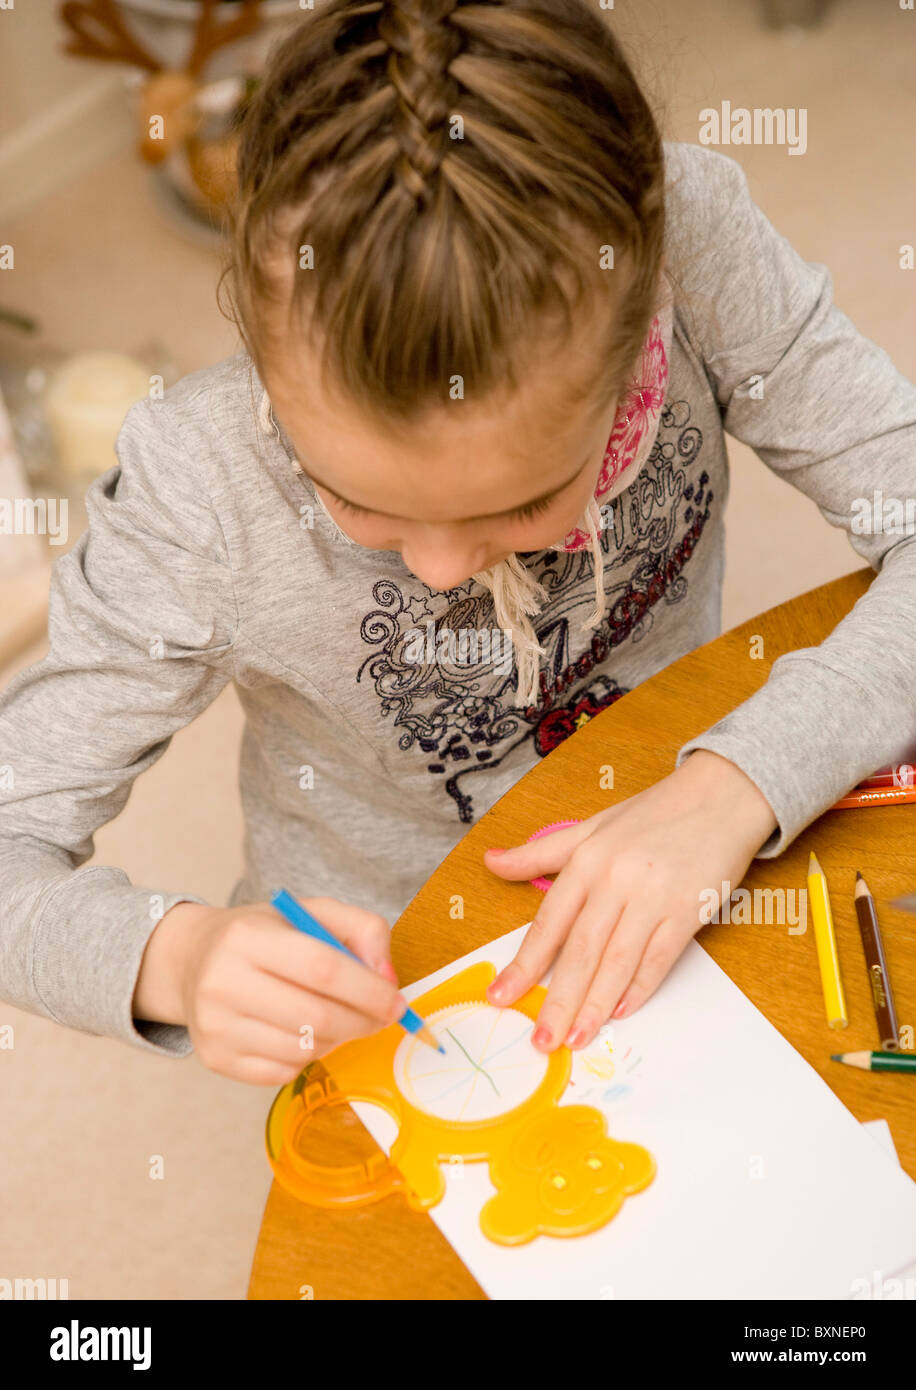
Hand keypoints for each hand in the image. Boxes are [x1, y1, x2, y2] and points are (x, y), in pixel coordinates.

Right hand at [133, 897, 405, 1085]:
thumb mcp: (310, 912)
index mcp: (247, 936)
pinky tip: (305, 1033)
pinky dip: (309, 1056)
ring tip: (340, 1019)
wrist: (193, 960)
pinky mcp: (215, 1058)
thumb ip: (362, 930)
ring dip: (338, 1039)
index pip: (322, 968)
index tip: (396, 1001)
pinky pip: (283, 1072)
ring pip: (303, 1049)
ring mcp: (215, 1026)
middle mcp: (223, 981)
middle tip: (382, 1017)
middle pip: (316, 1017)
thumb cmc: (263, 935)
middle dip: (363, 1022)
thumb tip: (388, 978)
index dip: (369, 990)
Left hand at [482, 750, 777, 1051]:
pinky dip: (639, 988)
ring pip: (617, 961)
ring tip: (575, 1038)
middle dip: (557, 1001)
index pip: (548, 923)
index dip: (523, 965)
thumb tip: (491, 862)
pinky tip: (620, 1012)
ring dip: (594, 1005)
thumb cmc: (654, 813)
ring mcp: (653, 897)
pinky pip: (658, 958)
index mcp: (587, 861)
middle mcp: (616, 880)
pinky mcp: (688, 911)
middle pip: (580, 951)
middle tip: (540, 1040)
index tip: (501, 997)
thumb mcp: (591, 827)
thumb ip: (540, 853)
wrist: (721, 795)